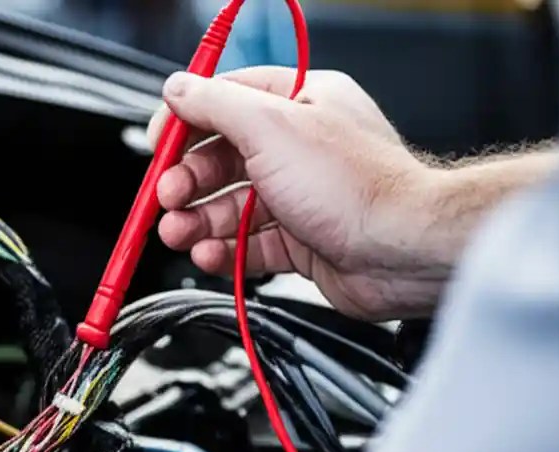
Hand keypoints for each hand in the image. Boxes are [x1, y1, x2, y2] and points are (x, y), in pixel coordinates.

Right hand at [151, 67, 453, 319]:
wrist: (401, 251)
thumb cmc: (355, 186)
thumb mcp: (270, 126)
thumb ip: (215, 105)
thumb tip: (178, 88)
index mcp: (299, 103)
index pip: (226, 101)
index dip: (185, 123)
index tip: (158, 146)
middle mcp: (300, 146)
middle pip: (221, 159)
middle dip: (187, 182)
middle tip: (167, 198)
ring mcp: (300, 196)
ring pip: (230, 207)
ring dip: (197, 222)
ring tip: (178, 234)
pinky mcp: (302, 241)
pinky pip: (249, 244)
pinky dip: (224, 251)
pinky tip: (209, 255)